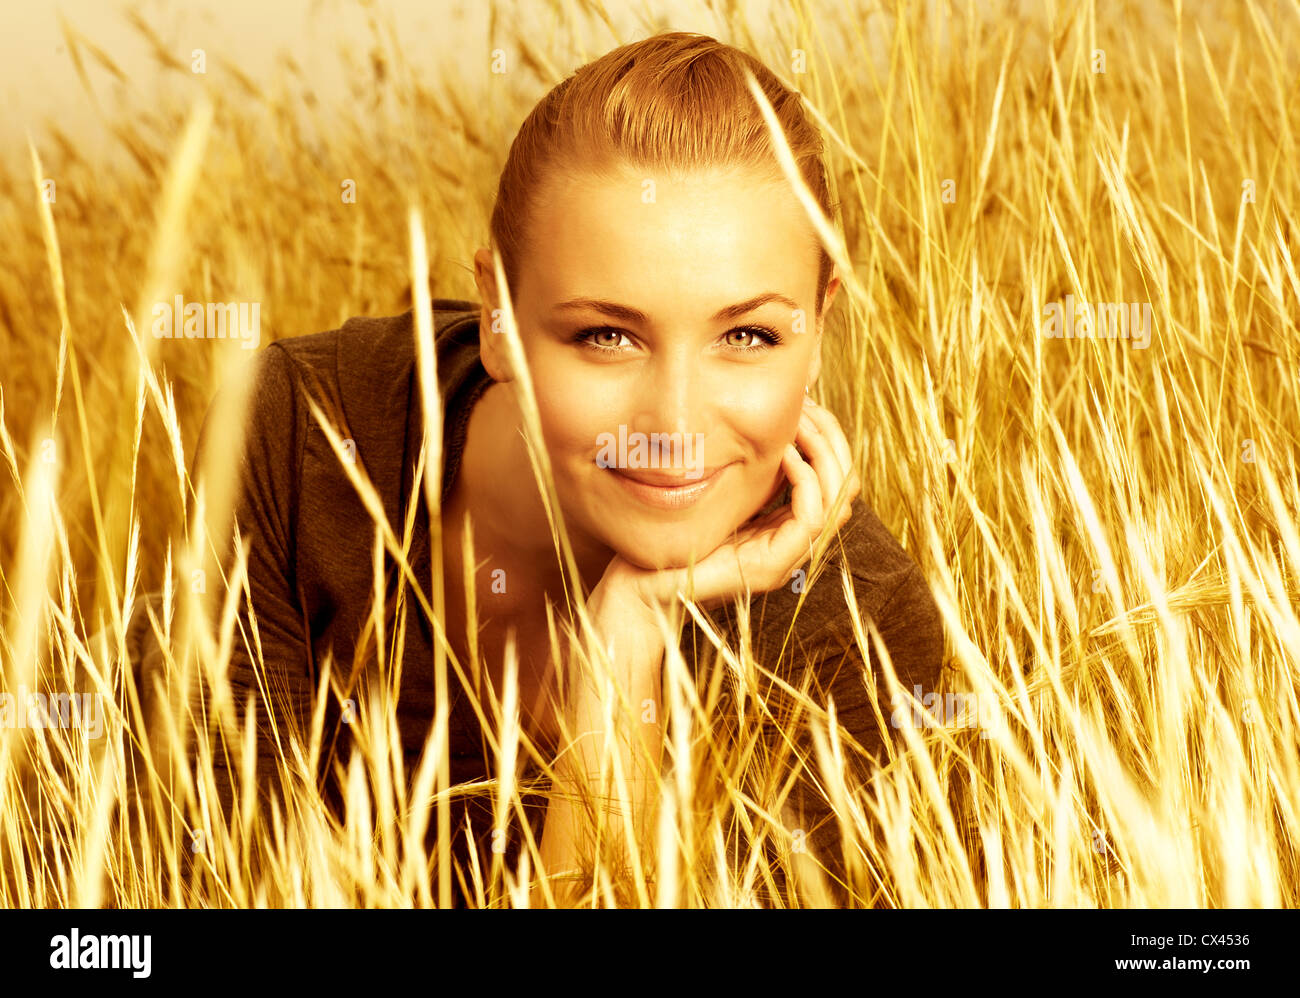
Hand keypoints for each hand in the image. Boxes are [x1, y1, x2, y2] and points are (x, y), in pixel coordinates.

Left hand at [594, 395, 861, 621]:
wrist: (642, 589)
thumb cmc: (672, 538)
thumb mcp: (718, 496)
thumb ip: (745, 474)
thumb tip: (762, 427)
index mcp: (786, 529)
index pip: (836, 482)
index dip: (829, 440)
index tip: (808, 406)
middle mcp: (794, 546)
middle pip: (846, 488)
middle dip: (832, 439)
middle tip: (809, 406)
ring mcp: (786, 559)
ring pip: (838, 502)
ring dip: (823, 453)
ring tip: (799, 423)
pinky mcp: (771, 568)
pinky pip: (810, 518)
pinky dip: (804, 479)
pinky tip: (783, 453)